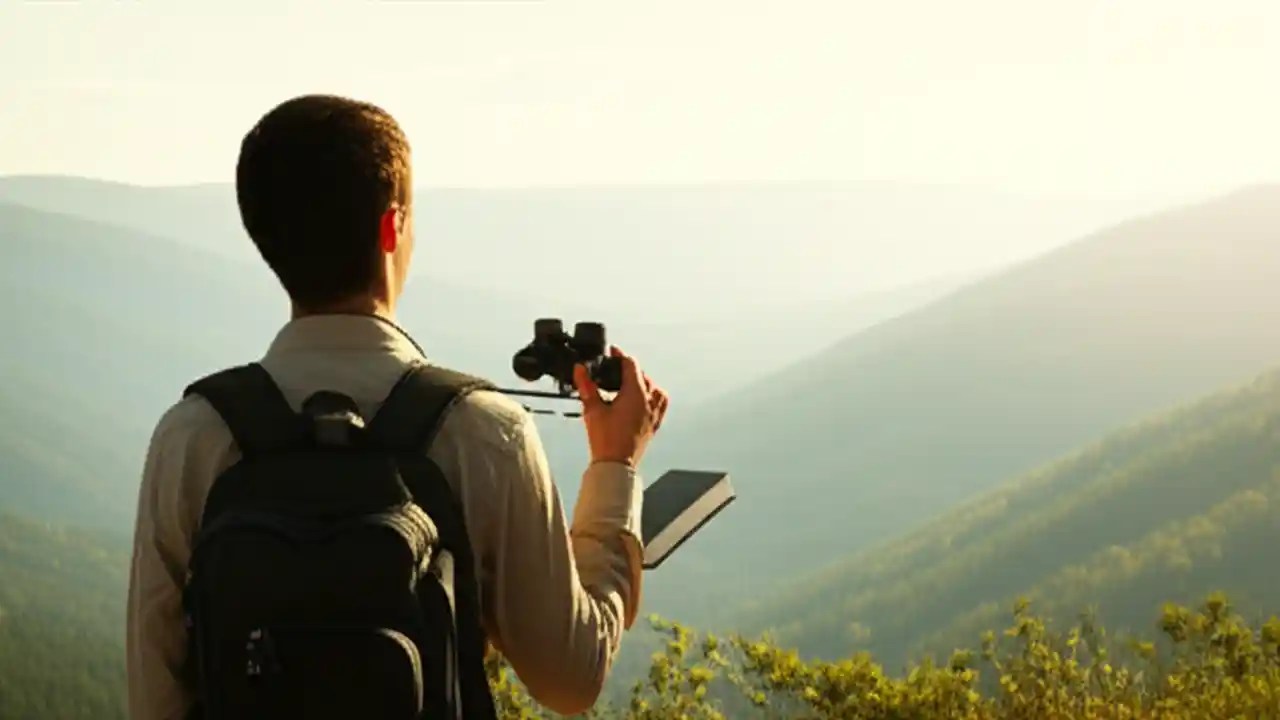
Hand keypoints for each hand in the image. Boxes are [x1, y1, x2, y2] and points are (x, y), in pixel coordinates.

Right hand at [573, 347, 668, 466]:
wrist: (616, 465)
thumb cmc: (606, 440)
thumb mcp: (592, 409)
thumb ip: (586, 386)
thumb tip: (580, 369)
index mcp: (636, 394)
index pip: (631, 365)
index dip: (620, 356)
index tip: (612, 352)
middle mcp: (649, 402)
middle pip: (644, 376)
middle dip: (631, 369)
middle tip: (616, 368)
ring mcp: (653, 415)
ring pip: (656, 390)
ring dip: (646, 383)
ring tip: (632, 384)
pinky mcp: (653, 426)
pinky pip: (660, 406)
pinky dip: (654, 398)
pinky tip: (644, 402)